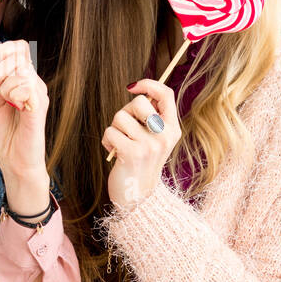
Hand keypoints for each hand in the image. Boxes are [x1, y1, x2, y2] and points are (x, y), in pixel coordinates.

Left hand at [0, 39, 49, 189]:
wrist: (13, 161)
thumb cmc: (4, 135)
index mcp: (22, 81)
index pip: (19, 49)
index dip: (4, 50)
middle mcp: (34, 83)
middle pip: (17, 55)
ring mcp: (38, 93)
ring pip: (19, 71)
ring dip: (5, 87)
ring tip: (8, 104)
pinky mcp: (39, 105)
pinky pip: (25, 85)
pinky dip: (13, 95)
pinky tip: (16, 107)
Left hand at [101, 79, 181, 211]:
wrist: (138, 197)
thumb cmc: (141, 162)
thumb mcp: (155, 139)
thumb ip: (151, 117)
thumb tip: (138, 90)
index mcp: (173, 130)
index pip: (166, 94)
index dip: (148, 84)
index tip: (132, 87)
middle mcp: (164, 136)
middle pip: (138, 102)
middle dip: (125, 112)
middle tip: (126, 130)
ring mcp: (150, 145)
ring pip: (120, 117)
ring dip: (114, 128)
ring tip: (120, 143)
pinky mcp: (132, 154)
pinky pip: (110, 131)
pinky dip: (107, 140)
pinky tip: (114, 152)